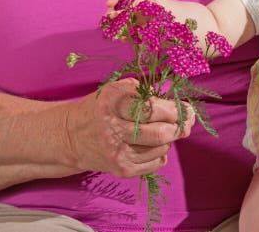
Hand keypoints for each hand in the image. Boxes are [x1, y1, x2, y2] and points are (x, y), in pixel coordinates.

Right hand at [65, 78, 193, 177]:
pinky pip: (157, 162)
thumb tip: (180, 107)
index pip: (152, 108)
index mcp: (113, 102)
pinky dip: (161, 152)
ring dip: (168, 138)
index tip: (186, 108)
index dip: (175, 109)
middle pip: (160, 133)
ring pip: (162, 148)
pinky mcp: (122, 169)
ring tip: (159, 130)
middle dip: (179, 126)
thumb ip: (147, 92)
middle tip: (186, 121)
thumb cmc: (102, 108)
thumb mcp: (118, 90)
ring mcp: (117, 152)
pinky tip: (150, 144)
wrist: (71, 136)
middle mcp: (113, 129)